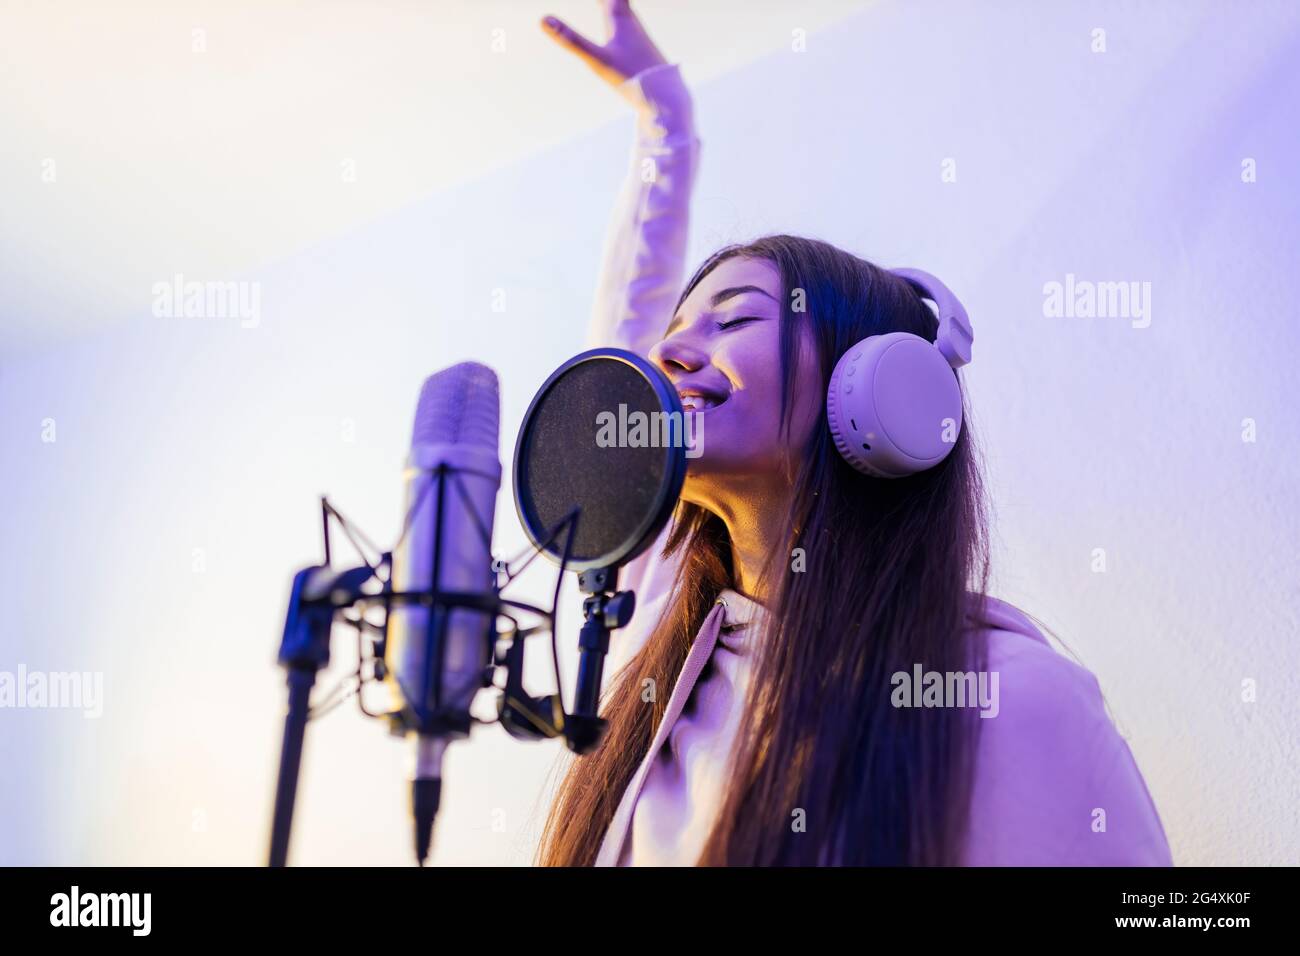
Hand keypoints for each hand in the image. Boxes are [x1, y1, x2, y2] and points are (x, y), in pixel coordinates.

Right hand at [541, 0, 667, 88]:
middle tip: (604, 1)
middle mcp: (632, 23)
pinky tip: (624, 29)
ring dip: (616, 3)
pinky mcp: (644, 50)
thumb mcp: (596, 60)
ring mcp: (640, 36)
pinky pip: (630, 26)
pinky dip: (621, 17)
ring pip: (625, 10)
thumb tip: (542, 20)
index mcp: (620, 19)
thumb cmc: (631, 76)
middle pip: (618, 0)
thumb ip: (570, 40)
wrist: (666, 96)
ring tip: (610, 4)